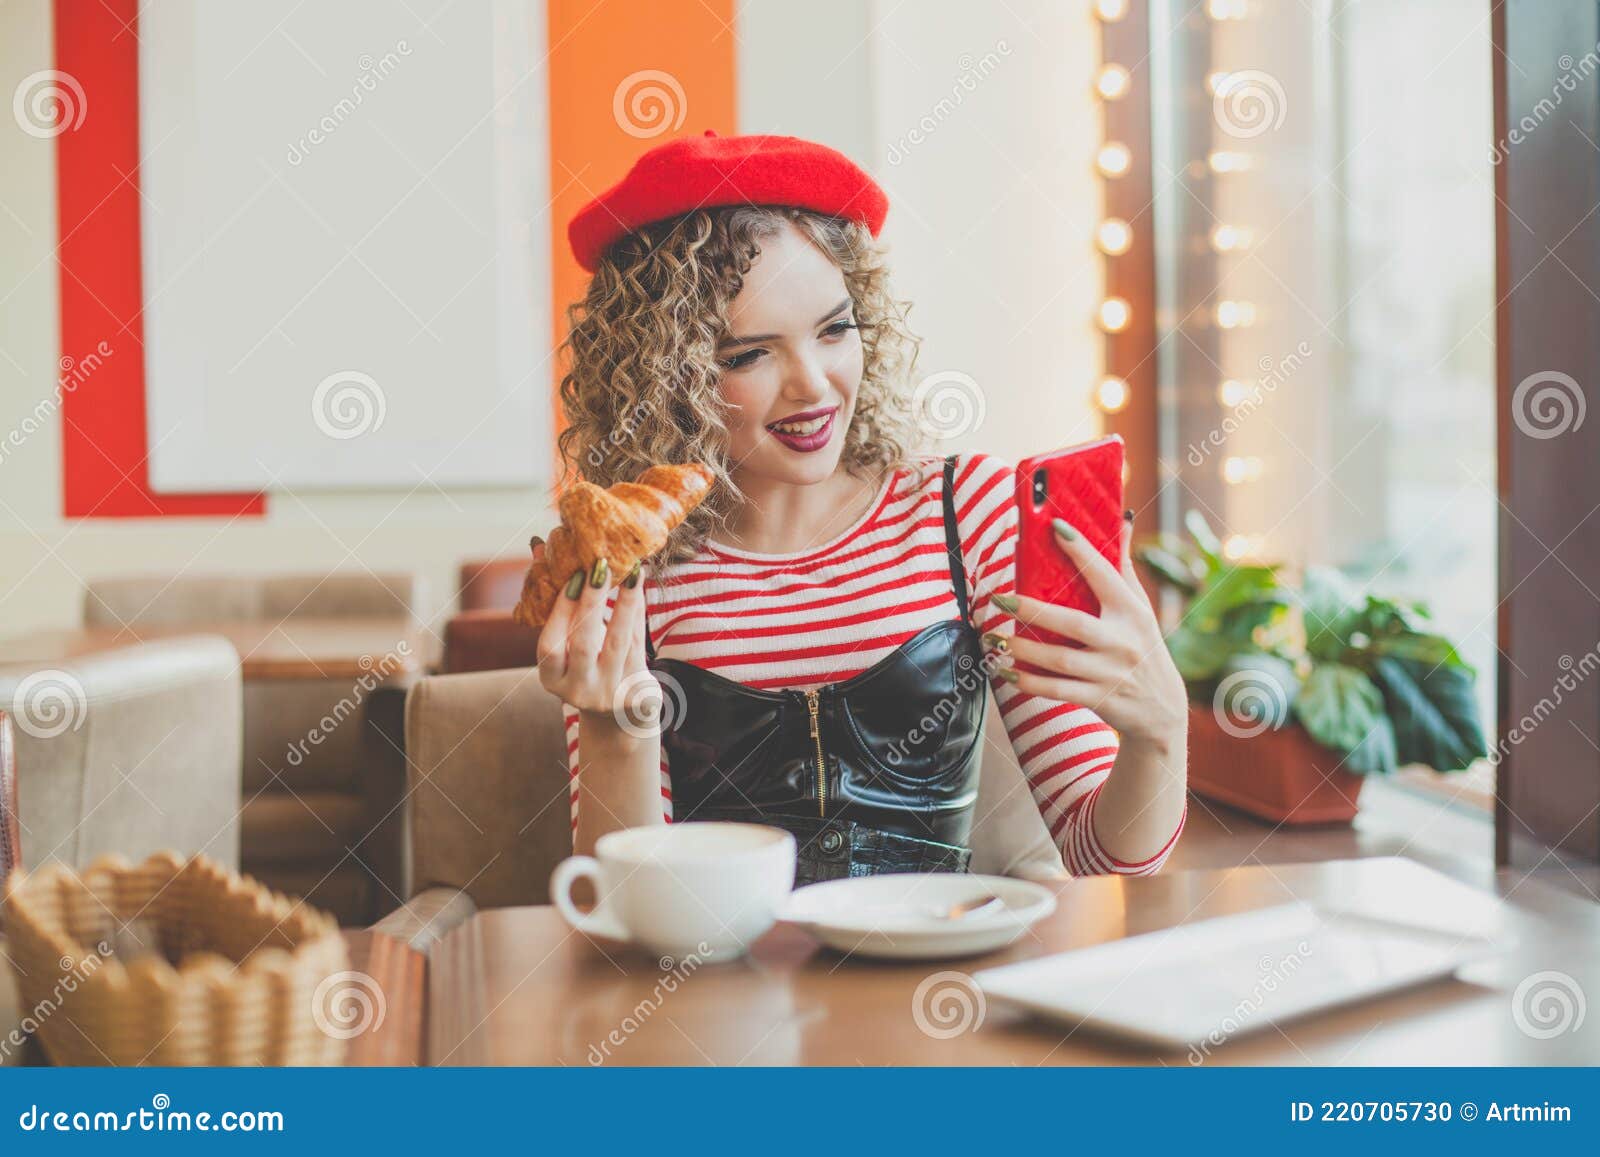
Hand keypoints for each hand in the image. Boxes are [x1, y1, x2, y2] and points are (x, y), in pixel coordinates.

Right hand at [535, 546, 651, 730]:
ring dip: (626, 603)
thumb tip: (539, 547)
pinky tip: (639, 588)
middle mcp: (577, 691)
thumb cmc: (586, 664)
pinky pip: (639, 646)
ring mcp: (609, 694)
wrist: (619, 714)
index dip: (560, 612)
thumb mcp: (567, 641)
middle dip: (592, 603)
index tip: (572, 577)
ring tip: (633, 571)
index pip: (551, 646)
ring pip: (618, 643)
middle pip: (583, 645)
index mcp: (551, 679)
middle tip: (600, 567)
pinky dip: (638, 614)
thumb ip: (556, 600)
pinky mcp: (637, 694)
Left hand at [989, 515, 1186, 747]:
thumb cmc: (1144, 646)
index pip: (1105, 575)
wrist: (1162, 708)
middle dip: (1033, 610)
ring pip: (1060, 660)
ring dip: (1023, 649)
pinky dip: (1029, 682)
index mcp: (1132, 612)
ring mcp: (1110, 672)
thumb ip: (1125, 567)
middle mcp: (1122, 641)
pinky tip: (1005, 670)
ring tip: (993, 638)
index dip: (1081, 551)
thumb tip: (1123, 519)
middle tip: (999, 598)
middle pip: (1073, 623)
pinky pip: (1058, 691)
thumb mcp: (1141, 608)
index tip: (1055, 528)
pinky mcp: (1098, 699)